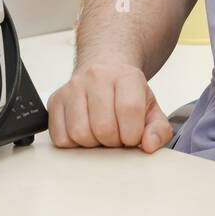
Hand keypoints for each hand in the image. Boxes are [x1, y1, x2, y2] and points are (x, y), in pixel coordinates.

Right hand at [47, 60, 172, 152]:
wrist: (105, 70)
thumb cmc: (127, 93)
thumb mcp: (151, 108)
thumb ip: (159, 129)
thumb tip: (149, 145)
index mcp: (125, 76)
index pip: (128, 111)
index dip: (133, 134)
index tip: (133, 136)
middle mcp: (97, 77)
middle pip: (103, 127)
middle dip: (113, 141)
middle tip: (117, 135)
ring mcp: (73, 88)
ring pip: (79, 133)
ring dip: (93, 143)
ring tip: (101, 134)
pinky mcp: (55, 101)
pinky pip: (60, 137)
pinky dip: (74, 143)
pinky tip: (86, 132)